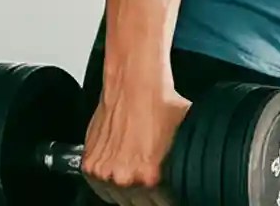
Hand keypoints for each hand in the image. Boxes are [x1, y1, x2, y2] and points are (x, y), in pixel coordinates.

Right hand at [81, 87, 191, 205]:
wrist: (135, 85)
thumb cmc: (159, 105)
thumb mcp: (185, 137)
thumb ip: (182, 163)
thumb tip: (191, 173)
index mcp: (149, 176)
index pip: (161, 203)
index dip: (165, 196)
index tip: (166, 189)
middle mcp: (124, 177)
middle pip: (137, 203)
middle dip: (145, 193)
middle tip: (149, 179)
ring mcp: (103, 172)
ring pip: (116, 196)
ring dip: (125, 188)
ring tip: (134, 171)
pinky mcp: (89, 164)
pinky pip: (99, 184)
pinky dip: (108, 179)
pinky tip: (120, 166)